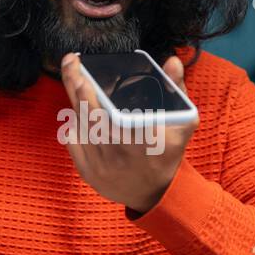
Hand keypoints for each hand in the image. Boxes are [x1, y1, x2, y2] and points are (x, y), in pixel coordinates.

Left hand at [59, 52, 197, 211]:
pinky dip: (74, 124)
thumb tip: (172, 61)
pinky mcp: (88, 173)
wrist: (156, 194)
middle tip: (72, 65)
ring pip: (80, 127)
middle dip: (77, 90)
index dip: (93, 100)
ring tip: (77, 81)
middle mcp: (120, 157)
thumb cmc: (168, 152)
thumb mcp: (183, 123)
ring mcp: (101, 167)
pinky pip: (72, 142)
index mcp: (143, 143)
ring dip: (76, 102)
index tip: (83, 79)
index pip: (111, 119)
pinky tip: (79, 112)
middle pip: (90, 119)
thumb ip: (177, 89)